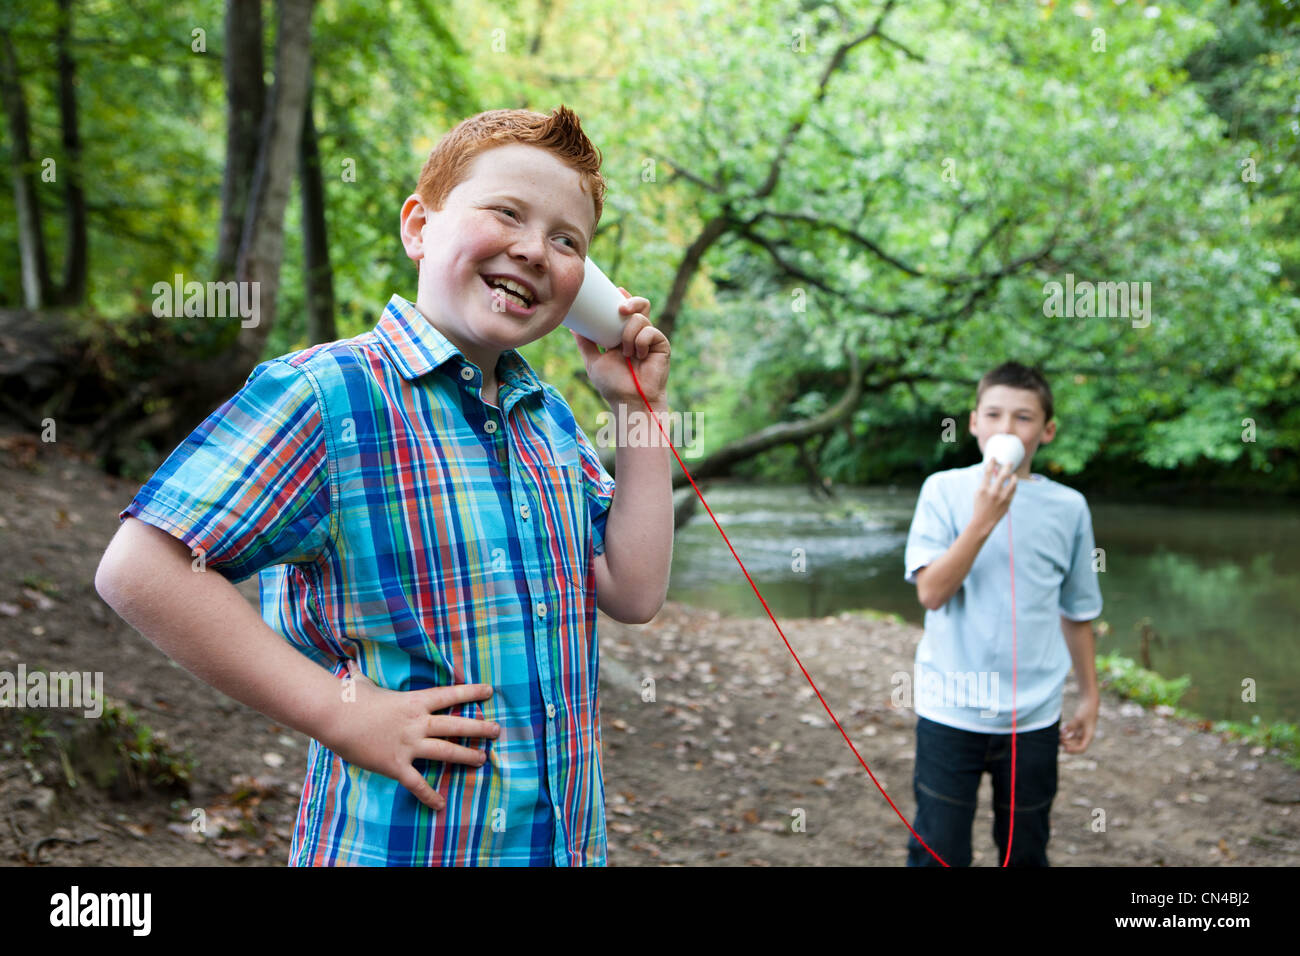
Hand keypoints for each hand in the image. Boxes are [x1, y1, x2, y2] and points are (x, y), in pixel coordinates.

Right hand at [319, 661, 500, 812]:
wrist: (335, 716)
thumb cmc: (349, 698)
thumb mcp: (362, 684)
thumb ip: (363, 677)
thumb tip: (350, 667)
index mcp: (414, 702)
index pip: (450, 695)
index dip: (471, 693)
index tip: (490, 691)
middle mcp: (417, 723)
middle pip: (457, 725)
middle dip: (480, 728)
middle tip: (497, 730)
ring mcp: (408, 744)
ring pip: (446, 752)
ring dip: (467, 756)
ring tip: (483, 759)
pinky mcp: (395, 765)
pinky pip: (416, 783)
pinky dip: (428, 795)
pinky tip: (440, 805)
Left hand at [570, 287, 669, 408]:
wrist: (629, 400)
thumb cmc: (613, 385)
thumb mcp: (593, 361)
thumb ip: (585, 343)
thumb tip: (572, 326)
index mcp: (623, 335)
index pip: (626, 310)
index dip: (623, 297)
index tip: (616, 289)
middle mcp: (637, 334)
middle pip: (640, 305)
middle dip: (631, 301)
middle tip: (621, 309)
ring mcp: (650, 339)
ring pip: (641, 319)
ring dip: (628, 335)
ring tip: (626, 354)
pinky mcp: (661, 345)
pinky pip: (650, 332)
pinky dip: (641, 342)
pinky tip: (639, 356)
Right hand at [972, 458, 1016, 534]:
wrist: (983, 522)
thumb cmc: (979, 506)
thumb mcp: (978, 493)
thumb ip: (985, 483)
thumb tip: (993, 472)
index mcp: (983, 489)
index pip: (988, 472)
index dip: (992, 463)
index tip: (994, 458)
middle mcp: (993, 492)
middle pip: (1003, 475)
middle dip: (1007, 466)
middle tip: (1010, 462)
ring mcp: (1002, 497)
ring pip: (1012, 482)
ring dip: (1013, 477)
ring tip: (1013, 475)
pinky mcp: (1008, 502)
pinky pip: (1013, 490)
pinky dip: (1014, 485)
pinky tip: (1013, 483)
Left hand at [1061, 696, 1098, 753]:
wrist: (1089, 701)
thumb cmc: (1086, 710)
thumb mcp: (1078, 718)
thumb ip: (1071, 726)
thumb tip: (1062, 733)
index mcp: (1089, 735)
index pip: (1082, 748)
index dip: (1074, 750)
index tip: (1065, 748)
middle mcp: (1086, 735)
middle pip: (1077, 746)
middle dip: (1068, 745)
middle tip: (1059, 741)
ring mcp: (1082, 732)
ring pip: (1073, 741)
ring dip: (1066, 741)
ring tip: (1058, 738)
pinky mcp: (1078, 728)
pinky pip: (1072, 735)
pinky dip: (1066, 735)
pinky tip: (1060, 733)